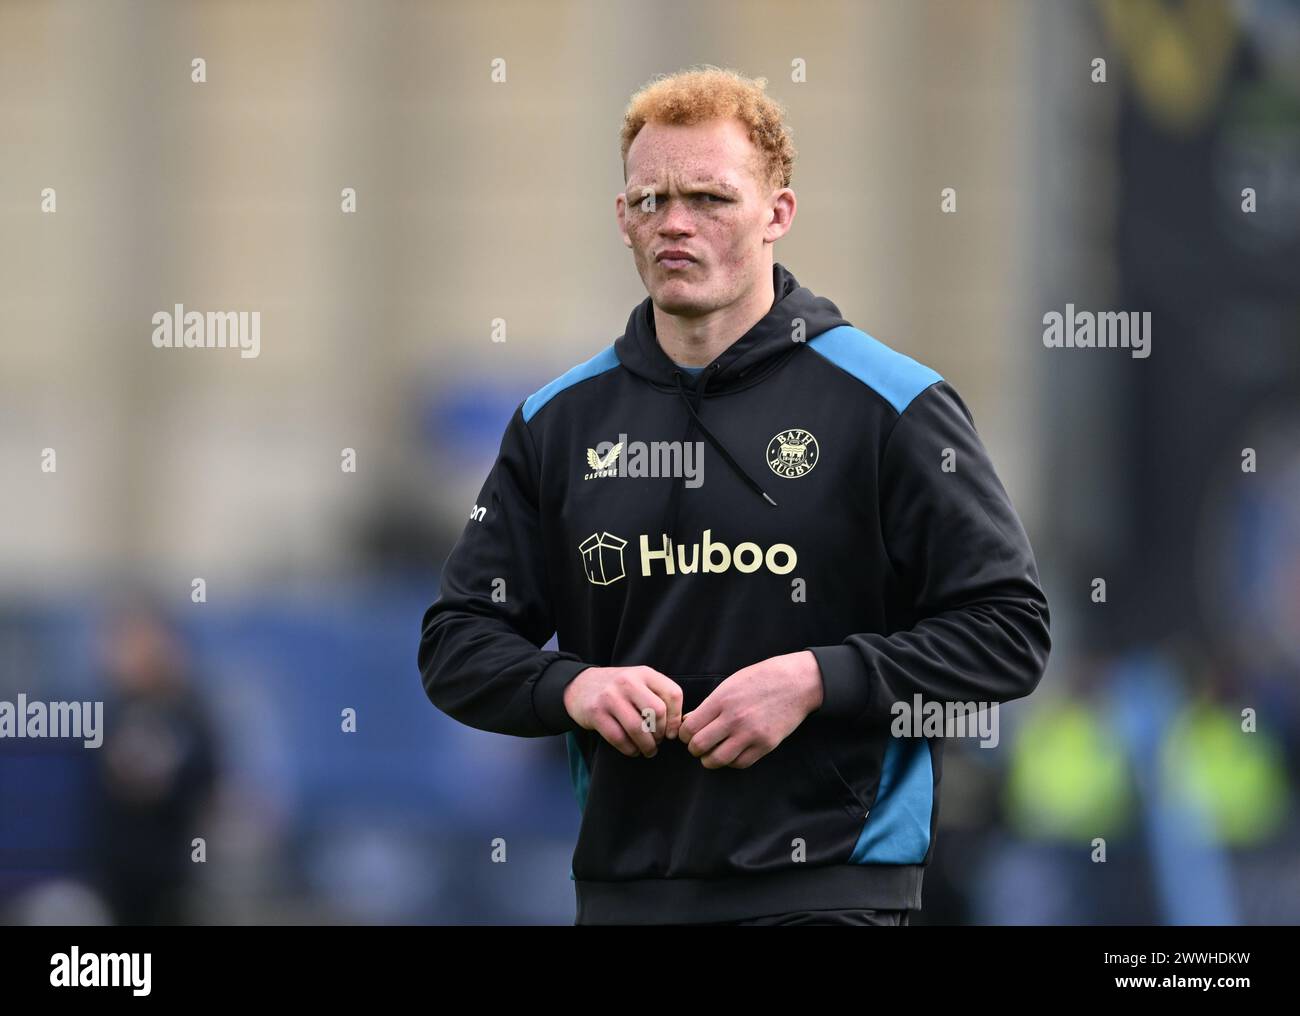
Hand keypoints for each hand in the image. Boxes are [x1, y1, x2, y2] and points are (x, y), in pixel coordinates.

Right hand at [562, 666, 683, 757]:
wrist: (580, 686)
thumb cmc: (618, 690)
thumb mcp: (639, 682)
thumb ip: (658, 697)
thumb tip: (677, 728)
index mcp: (644, 673)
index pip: (672, 694)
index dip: (677, 718)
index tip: (672, 733)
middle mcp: (628, 681)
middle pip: (656, 712)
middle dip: (660, 733)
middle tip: (658, 741)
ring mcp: (610, 696)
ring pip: (637, 728)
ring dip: (646, 745)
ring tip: (648, 750)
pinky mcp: (595, 712)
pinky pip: (619, 738)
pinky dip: (630, 749)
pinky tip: (633, 750)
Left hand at [678, 651, 823, 768]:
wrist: (796, 682)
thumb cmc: (761, 679)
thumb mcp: (730, 684)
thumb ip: (709, 705)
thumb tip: (688, 722)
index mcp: (722, 700)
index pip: (689, 727)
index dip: (684, 734)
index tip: (688, 734)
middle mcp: (734, 718)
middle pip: (699, 746)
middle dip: (694, 748)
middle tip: (698, 745)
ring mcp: (751, 734)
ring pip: (717, 759)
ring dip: (709, 759)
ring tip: (711, 753)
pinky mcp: (765, 745)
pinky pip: (740, 763)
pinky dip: (731, 762)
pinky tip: (731, 753)